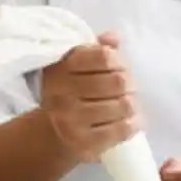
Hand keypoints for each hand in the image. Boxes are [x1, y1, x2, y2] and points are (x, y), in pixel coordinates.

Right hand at [39, 32, 138, 162]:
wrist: (48, 136)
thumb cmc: (67, 96)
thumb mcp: (72, 69)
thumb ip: (94, 50)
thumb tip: (114, 37)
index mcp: (61, 69)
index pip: (104, 56)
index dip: (119, 61)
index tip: (120, 68)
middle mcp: (63, 93)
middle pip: (118, 81)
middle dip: (130, 84)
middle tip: (129, 89)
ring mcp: (72, 119)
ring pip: (123, 105)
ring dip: (132, 105)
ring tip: (129, 105)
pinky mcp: (83, 143)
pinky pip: (120, 129)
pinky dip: (132, 125)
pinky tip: (132, 122)